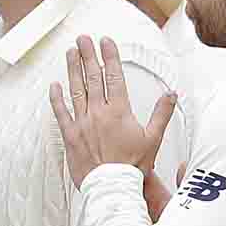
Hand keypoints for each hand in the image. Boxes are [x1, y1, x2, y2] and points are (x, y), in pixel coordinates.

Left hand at [49, 35, 175, 187]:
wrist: (112, 187)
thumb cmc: (133, 166)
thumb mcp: (154, 138)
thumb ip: (161, 114)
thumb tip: (171, 94)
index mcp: (119, 111)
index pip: (114, 77)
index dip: (110, 57)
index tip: (106, 42)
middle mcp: (98, 113)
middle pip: (93, 78)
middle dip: (88, 55)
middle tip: (83, 38)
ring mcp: (82, 123)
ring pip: (76, 90)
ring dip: (72, 69)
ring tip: (71, 52)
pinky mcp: (69, 135)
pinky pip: (60, 113)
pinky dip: (56, 98)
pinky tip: (54, 85)